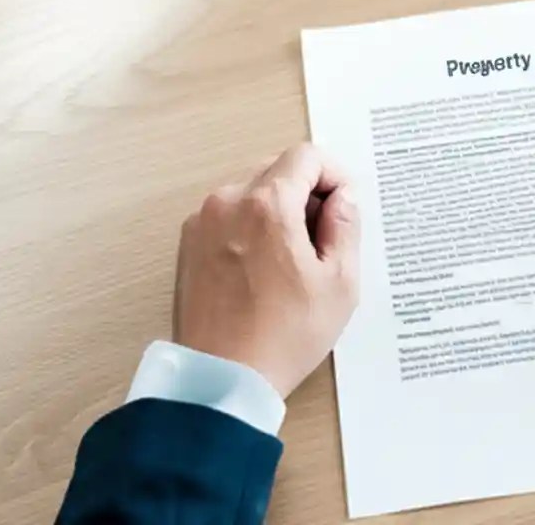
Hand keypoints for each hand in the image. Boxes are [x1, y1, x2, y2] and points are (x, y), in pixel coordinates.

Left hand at [174, 144, 359, 397]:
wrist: (221, 378)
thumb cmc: (283, 336)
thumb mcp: (340, 282)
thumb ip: (346, 225)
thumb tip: (342, 198)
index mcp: (268, 205)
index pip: (307, 156)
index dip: (335, 175)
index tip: (344, 205)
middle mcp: (228, 202)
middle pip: (278, 170)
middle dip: (307, 194)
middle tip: (324, 239)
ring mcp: (202, 222)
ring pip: (253, 193)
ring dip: (280, 212)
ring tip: (294, 262)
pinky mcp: (188, 245)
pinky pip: (230, 217)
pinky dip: (252, 229)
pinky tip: (266, 272)